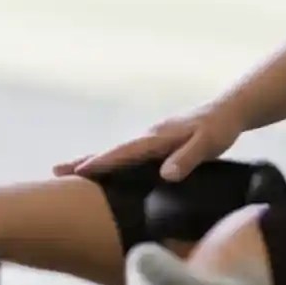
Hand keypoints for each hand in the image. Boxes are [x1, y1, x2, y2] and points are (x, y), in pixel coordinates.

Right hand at [53, 103, 245, 181]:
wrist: (231, 109)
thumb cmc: (220, 128)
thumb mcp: (209, 144)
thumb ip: (187, 158)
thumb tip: (165, 174)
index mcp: (158, 137)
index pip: (124, 152)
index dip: (101, 163)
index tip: (77, 172)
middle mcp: (150, 135)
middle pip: (112, 150)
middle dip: (85, 161)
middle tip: (55, 172)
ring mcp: (152, 137)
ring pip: (118, 151)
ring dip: (95, 161)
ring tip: (70, 172)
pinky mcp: (158, 141)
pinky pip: (130, 153)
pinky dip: (112, 160)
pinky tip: (106, 170)